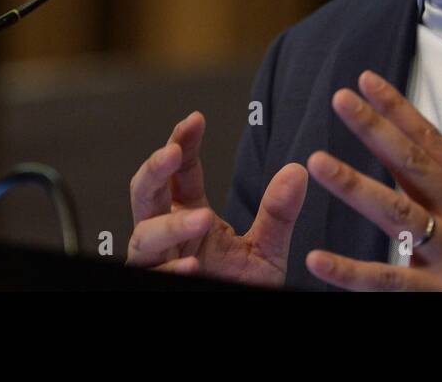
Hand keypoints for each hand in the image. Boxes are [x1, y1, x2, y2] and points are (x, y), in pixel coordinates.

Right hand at [126, 111, 307, 286]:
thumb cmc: (243, 290)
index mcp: (190, 216)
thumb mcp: (267, 252)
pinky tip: (191, 266)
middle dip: (154, 169)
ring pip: (144, 235)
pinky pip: (154, 274)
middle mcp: (167, 235)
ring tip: (201, 220)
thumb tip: (297, 171)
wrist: (240, 323)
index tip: (196, 119)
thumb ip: (278, 214)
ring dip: (171, 226)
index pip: (179, 172)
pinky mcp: (157, 285)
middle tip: (172, 152)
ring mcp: (158, 262)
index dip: (183, 142)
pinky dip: (171, 270)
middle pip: (145, 192)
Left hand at [306, 70, 441, 290]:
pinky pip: (388, 281)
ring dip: (355, 186)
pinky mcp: (437, 292)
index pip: (429, 141)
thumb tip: (403, 152)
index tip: (366, 81)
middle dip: (375, 129)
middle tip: (341, 100)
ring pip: (396, 214)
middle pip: (412, 164)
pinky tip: (317, 259)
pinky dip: (350, 273)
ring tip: (317, 162)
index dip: (398, 109)